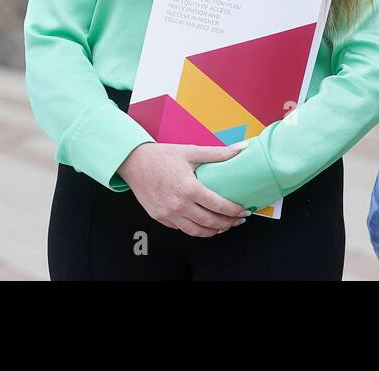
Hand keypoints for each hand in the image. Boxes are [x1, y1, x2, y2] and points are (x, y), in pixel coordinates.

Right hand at [117, 142, 250, 236]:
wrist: (134, 162)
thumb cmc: (162, 156)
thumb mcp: (191, 151)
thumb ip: (218, 153)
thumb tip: (242, 148)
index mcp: (189, 189)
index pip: (218, 206)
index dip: (235, 211)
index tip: (244, 211)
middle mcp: (179, 205)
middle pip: (210, 222)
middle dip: (228, 223)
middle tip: (238, 221)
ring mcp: (168, 214)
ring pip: (196, 231)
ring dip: (213, 231)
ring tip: (224, 226)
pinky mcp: (160, 218)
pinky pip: (182, 229)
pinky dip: (195, 229)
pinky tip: (203, 224)